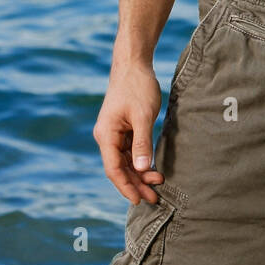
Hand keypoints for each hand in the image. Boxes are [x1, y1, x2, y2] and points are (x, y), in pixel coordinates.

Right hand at [93, 60, 164, 203]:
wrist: (133, 64)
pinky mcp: (123, 128)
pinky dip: (140, 161)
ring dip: (140, 174)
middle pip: (120, 168)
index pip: (114, 169)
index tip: (139, 200)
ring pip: (126, 161)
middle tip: (155, 198)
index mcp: (106, 134)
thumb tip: (140, 169)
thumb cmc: (137, 86)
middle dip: (136, 184)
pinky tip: (152, 168)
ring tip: (158, 184)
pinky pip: (130, 151)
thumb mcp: (143, 115)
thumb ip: (142, 143)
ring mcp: (114, 133)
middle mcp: (107, 136)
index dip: (126, 186)